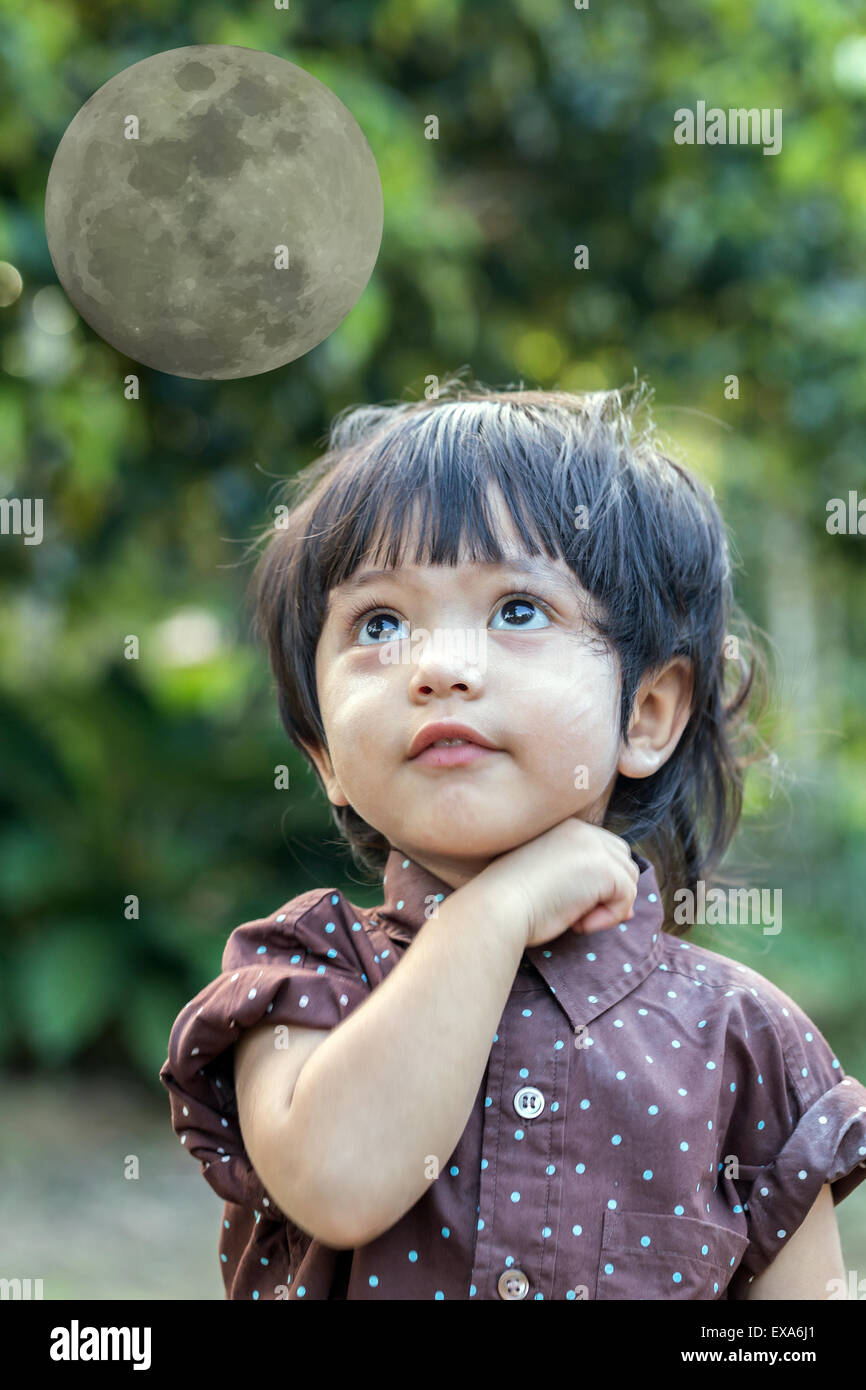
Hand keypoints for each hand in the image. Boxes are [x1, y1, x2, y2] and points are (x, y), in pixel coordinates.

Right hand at [476, 817, 639, 949]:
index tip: (580, 907)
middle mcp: (582, 830)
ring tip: (576, 919)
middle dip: (612, 890)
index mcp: (564, 828)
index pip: (604, 850)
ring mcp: (594, 846)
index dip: (602, 881)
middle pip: (623, 860)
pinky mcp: (604, 868)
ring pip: (629, 879)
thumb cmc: (512, 902)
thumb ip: (585, 884)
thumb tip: (629, 908)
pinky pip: (626, 896)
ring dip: (608, 906)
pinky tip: (578, 923)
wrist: (498, 906)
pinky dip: (609, 917)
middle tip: (582, 915)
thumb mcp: (552, 883)